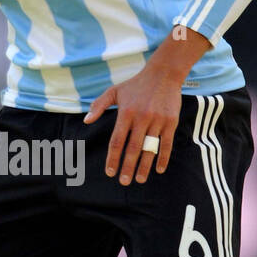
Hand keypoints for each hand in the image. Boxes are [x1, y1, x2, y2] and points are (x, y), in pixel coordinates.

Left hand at [82, 28, 208, 184]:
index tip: (109, 172)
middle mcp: (142, 118)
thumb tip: (86, 121)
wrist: (164, 74)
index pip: (117, 140)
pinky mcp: (171, 122)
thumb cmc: (136, 84)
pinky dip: (163, 158)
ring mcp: (157, 120)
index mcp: (126, 112)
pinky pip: (166, 144)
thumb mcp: (115, 91)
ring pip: (150, 148)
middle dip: (128, 167)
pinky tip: (159, 170)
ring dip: (145, 166)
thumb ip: (99, 105)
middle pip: (133, 148)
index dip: (113, 158)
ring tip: (139, 179)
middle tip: (124, 181)